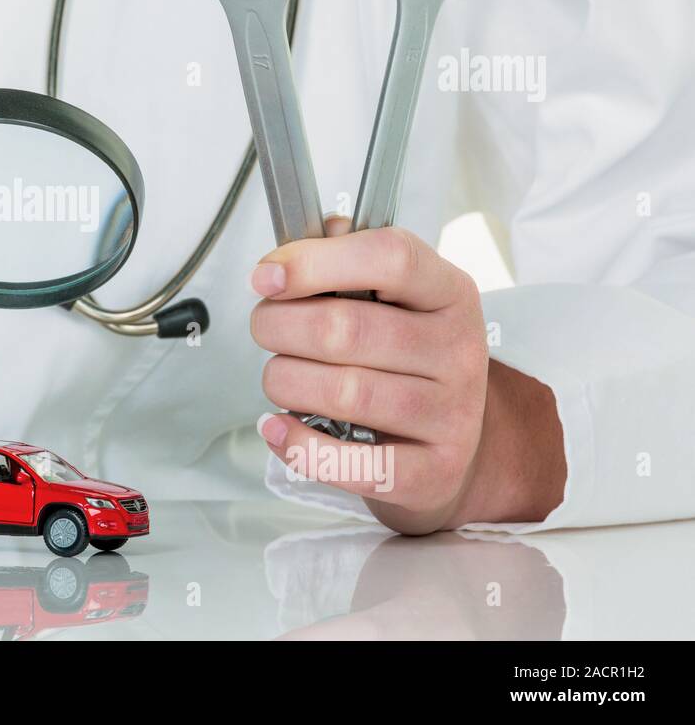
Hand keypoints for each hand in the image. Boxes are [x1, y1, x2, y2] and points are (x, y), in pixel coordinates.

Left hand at [250, 218, 565, 533]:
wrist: (453, 447)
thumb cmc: (408, 362)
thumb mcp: (396, 300)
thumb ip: (345, 260)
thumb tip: (293, 250)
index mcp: (449, 292)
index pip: (390, 257)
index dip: (315, 262)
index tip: (267, 275)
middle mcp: (458, 350)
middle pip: (346, 328)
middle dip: (279, 326)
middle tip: (265, 328)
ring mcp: (450, 415)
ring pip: (342, 392)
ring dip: (285, 382)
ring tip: (279, 377)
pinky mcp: (430, 473)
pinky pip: (351, 463)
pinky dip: (298, 445)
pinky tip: (278, 427)